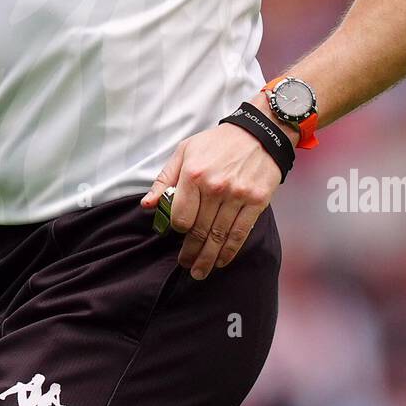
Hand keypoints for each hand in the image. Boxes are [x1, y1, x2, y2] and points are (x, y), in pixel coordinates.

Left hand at [141, 120, 284, 278]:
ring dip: (208, 259)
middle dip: (191, 253)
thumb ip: (164, 179)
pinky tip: (221, 261)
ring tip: (200, 272)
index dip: (178, 230)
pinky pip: (240, 233)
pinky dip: (229, 251)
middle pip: (199, 231)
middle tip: (186, 265)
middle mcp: (215, 187)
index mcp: (194, 174)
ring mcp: (237, 196)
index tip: (179, 234)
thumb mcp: (185, 151)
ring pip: (219, 237)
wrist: (259, 133)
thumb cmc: (217, 143)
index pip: (181, 216)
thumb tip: (147, 205)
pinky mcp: (256, 202)